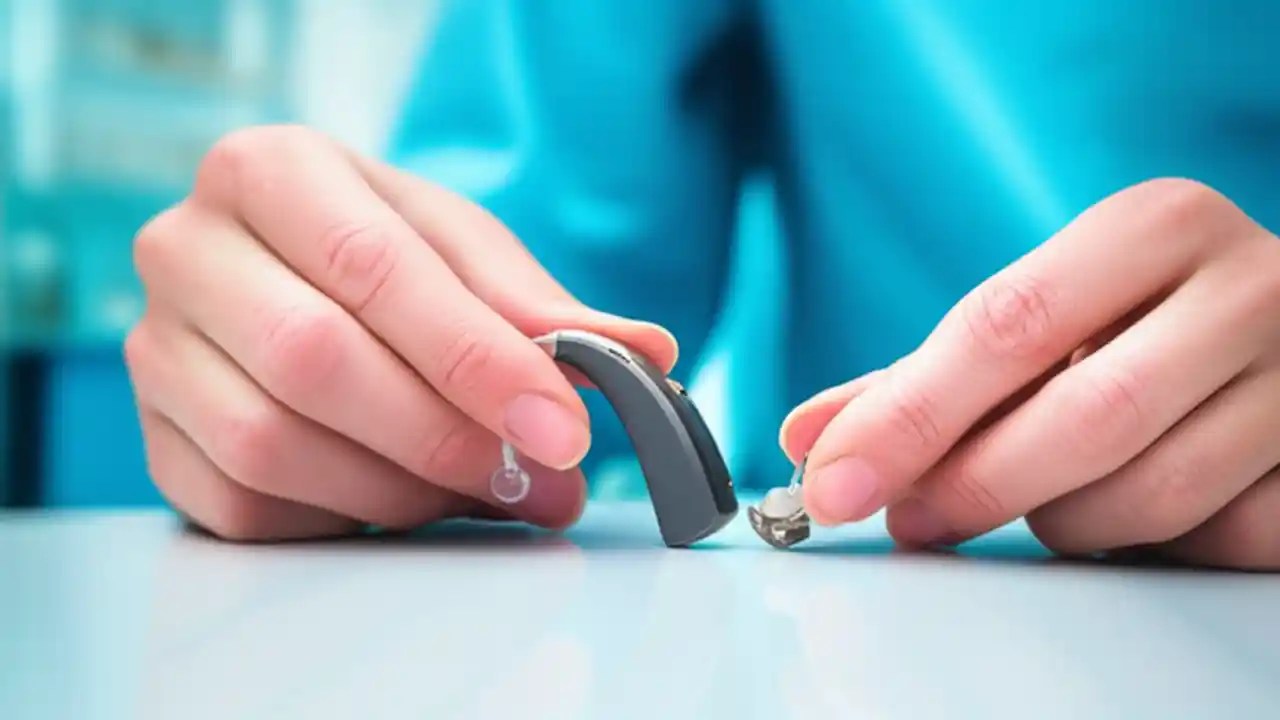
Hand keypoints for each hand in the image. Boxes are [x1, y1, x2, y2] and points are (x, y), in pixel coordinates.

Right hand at [126, 126, 676, 540]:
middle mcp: (189, 250)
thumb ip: (543, 306)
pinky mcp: (154, 438)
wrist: (288, 272)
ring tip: (486, 488)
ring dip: (403, 488)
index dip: (475, 359)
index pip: (372, 268)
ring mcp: (156, 349)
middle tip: (542, 477)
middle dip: (446, 436)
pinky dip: (345, 519)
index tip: (564, 425)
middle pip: (314, 361)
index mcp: (268, 171)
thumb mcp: (463, 253)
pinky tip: (407, 500)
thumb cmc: (382, 254)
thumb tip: (648, 353)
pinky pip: (245, 507)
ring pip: (272, 445)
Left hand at [781, 179, 1279, 569]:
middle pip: (1085, 416)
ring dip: (1063, 519)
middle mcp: (1247, 287)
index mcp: (1155, 226)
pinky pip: (1212, 540)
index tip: (833, 481)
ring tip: (1042, 494)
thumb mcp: (1036, 322)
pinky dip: (1145, 541)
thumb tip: (809, 439)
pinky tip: (1129, 503)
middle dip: (974, 484)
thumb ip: (922, 380)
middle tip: (910, 519)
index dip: (909, 416)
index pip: (1006, 325)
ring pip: (1149, 494)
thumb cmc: (1133, 323)